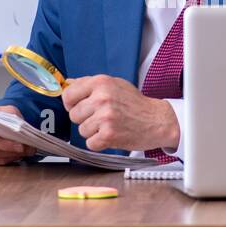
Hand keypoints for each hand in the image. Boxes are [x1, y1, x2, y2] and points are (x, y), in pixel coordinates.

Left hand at [61, 75, 179, 152]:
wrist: (158, 120)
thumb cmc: (136, 103)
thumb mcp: (114, 84)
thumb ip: (90, 84)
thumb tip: (67, 84)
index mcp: (101, 82)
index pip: (68, 95)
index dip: (72, 104)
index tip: (80, 107)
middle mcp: (102, 98)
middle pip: (73, 115)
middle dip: (85, 119)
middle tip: (101, 118)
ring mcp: (106, 117)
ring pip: (81, 130)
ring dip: (93, 132)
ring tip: (109, 126)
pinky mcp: (109, 135)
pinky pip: (90, 143)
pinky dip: (99, 143)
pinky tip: (111, 135)